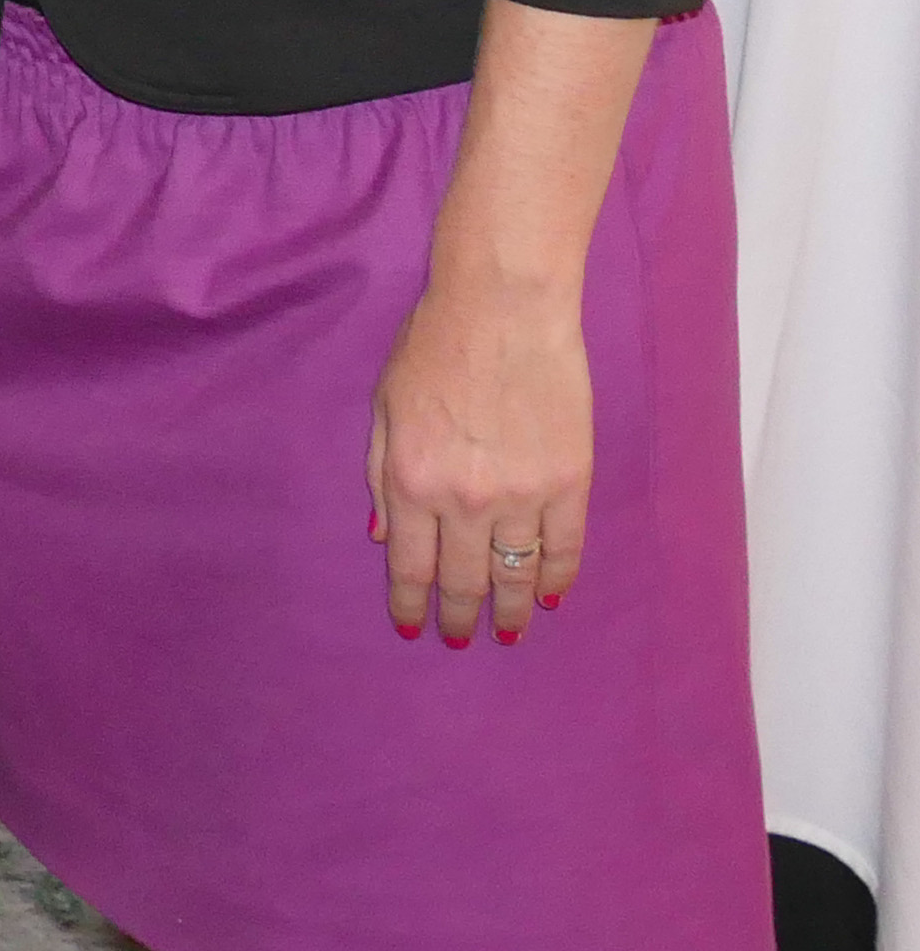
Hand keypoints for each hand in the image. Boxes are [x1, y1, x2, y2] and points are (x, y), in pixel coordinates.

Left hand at [368, 267, 590, 643]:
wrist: (503, 310)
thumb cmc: (433, 348)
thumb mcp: (384, 409)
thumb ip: (381, 478)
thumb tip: (385, 538)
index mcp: (411, 481)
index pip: (410, 567)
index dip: (413, 606)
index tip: (414, 629)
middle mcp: (464, 500)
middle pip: (464, 580)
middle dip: (460, 617)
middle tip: (460, 640)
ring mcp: (522, 495)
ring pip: (518, 574)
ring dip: (513, 610)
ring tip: (510, 632)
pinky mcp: (570, 482)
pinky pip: (565, 547)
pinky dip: (559, 578)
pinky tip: (553, 597)